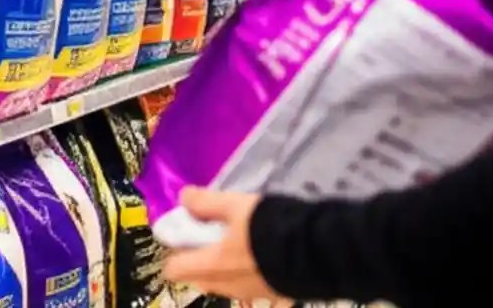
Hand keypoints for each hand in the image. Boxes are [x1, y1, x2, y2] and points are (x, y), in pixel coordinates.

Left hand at [163, 187, 281, 300]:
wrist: (319, 252)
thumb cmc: (270, 228)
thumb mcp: (235, 206)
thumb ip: (206, 203)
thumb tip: (184, 198)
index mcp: (212, 266)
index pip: (174, 270)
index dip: (174, 251)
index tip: (183, 233)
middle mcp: (227, 286)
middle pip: (198, 278)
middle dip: (197, 259)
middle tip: (208, 235)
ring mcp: (251, 294)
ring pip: (222, 284)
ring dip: (221, 267)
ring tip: (236, 241)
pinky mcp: (272, 294)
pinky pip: (246, 287)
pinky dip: (243, 272)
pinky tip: (257, 252)